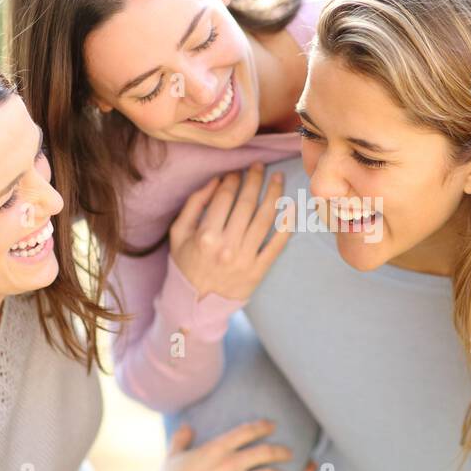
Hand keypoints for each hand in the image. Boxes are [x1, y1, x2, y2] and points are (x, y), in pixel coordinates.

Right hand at [148, 420, 291, 470]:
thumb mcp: (173, 456)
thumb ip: (182, 438)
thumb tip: (186, 426)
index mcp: (215, 449)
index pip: (247, 432)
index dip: (263, 426)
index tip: (272, 426)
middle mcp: (229, 464)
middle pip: (265, 452)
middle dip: (281, 451)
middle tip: (289, 453)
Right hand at [169, 163, 292, 300]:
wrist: (196, 303)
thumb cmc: (186, 264)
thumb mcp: (178, 233)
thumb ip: (194, 205)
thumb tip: (215, 181)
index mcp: (205, 235)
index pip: (224, 198)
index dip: (233, 180)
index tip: (238, 171)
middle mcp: (226, 246)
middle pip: (246, 205)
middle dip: (255, 180)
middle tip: (260, 166)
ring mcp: (245, 259)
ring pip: (264, 220)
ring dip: (274, 195)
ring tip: (278, 178)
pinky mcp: (258, 271)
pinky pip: (276, 246)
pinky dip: (287, 226)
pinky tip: (292, 208)